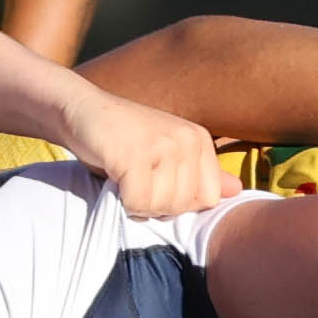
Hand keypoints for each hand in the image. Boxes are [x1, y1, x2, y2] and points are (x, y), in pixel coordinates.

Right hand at [70, 96, 232, 221]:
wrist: (80, 111)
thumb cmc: (121, 138)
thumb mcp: (166, 153)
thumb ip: (199, 174)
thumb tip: (236, 191)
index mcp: (198, 139)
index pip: (209, 198)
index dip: (181, 203)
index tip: (157, 185)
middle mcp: (187, 139)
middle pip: (184, 205)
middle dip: (156, 205)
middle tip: (135, 181)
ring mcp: (162, 145)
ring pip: (161, 206)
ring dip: (138, 203)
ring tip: (125, 179)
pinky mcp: (135, 156)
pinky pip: (138, 203)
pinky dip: (123, 202)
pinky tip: (114, 179)